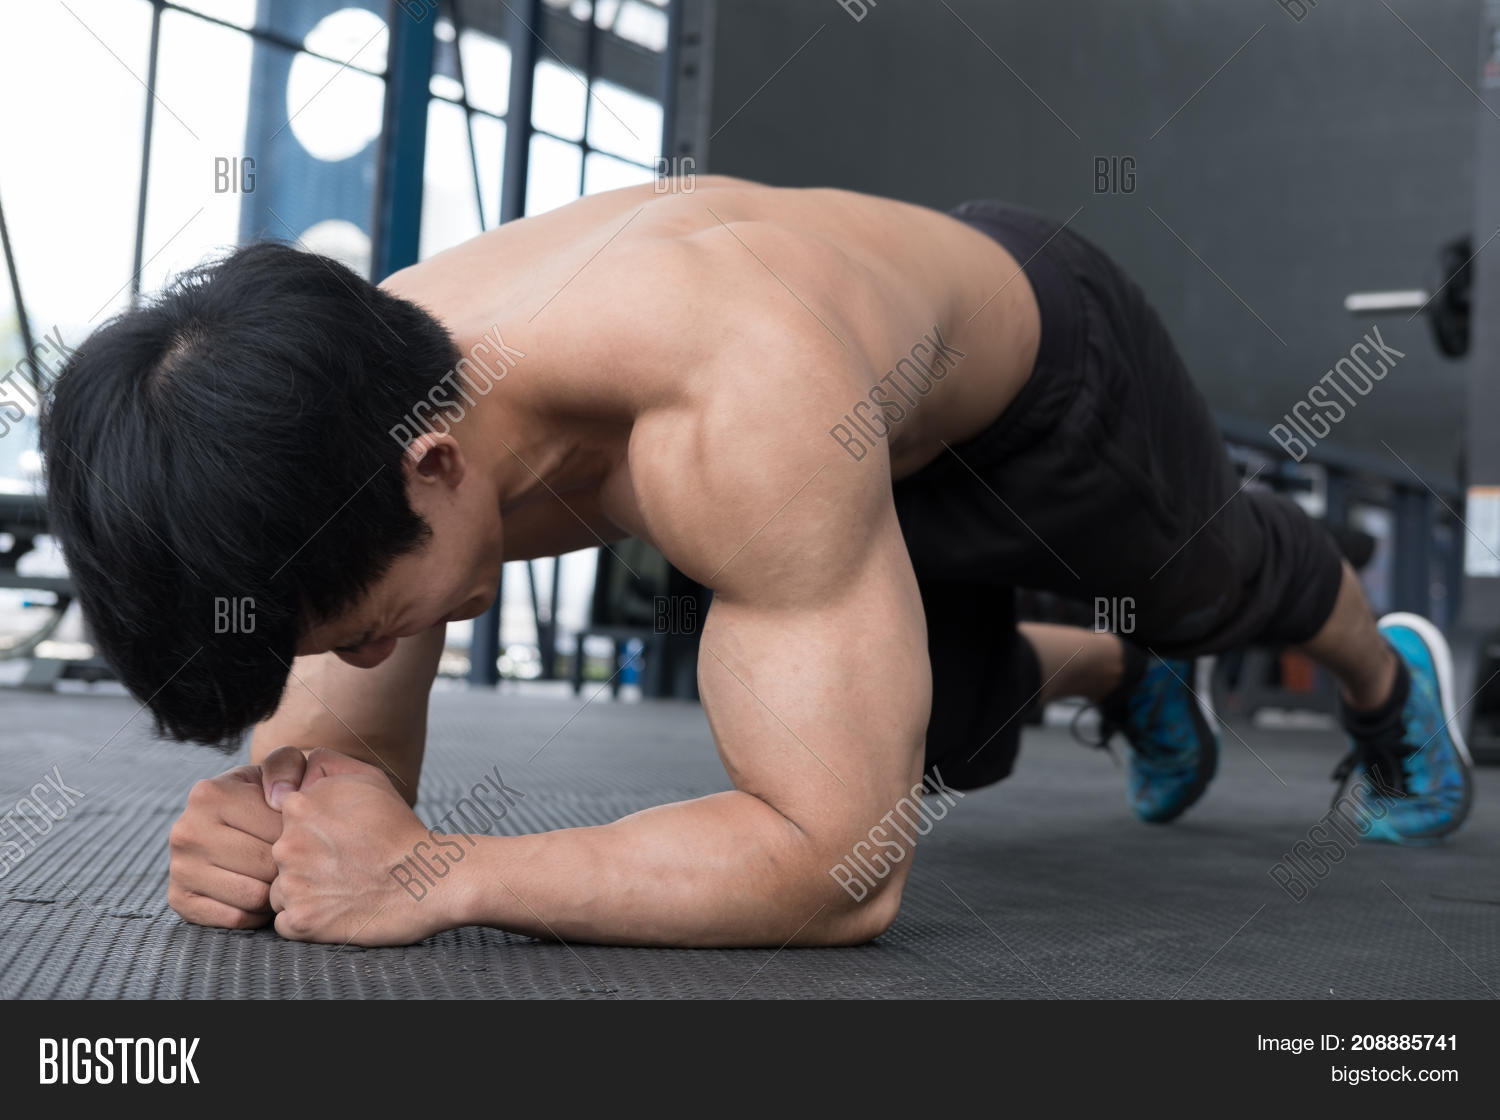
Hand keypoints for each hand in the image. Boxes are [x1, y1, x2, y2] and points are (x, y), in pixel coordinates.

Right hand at [167, 746, 306, 928]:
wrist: (234, 820)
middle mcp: (185, 830)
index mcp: (209, 794)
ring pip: (252, 896)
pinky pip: (234, 919)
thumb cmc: (269, 792)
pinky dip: (254, 913)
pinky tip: (259, 892)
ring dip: (274, 892)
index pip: (277, 831)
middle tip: (297, 860)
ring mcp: (178, 867)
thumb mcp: (283, 766)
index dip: (300, 837)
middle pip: (265, 866)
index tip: (303, 832)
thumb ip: (289, 766)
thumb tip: (280, 798)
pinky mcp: (178, 899)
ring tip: (280, 875)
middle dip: (289, 866)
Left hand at [270, 749, 451, 945]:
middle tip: (346, 865)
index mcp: (298, 806)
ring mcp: (292, 884)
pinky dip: (307, 918)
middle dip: (307, 861)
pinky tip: (335, 909)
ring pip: (281, 889)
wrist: (426, 878)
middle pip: (281, 856)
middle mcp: (287, 844)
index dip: (312, 832)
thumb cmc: (400, 829)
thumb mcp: (368, 777)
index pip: (283, 823)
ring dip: (304, 891)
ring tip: (342, 888)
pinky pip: (286, 921)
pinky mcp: (301, 921)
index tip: (339, 841)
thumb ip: (324, 764)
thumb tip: (297, 776)